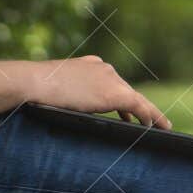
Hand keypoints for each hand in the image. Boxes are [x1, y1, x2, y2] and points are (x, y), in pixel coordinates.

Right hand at [22, 56, 170, 128]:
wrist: (35, 83)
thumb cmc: (35, 90)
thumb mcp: (54, 90)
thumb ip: (69, 96)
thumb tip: (69, 109)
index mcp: (89, 65)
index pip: (110, 82)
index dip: (119, 98)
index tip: (124, 111)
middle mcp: (103, 68)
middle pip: (125, 90)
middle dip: (135, 106)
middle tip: (145, 122)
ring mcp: (110, 78)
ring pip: (136, 98)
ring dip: (148, 113)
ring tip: (157, 126)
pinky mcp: (114, 93)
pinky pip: (139, 106)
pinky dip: (152, 117)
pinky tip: (158, 127)